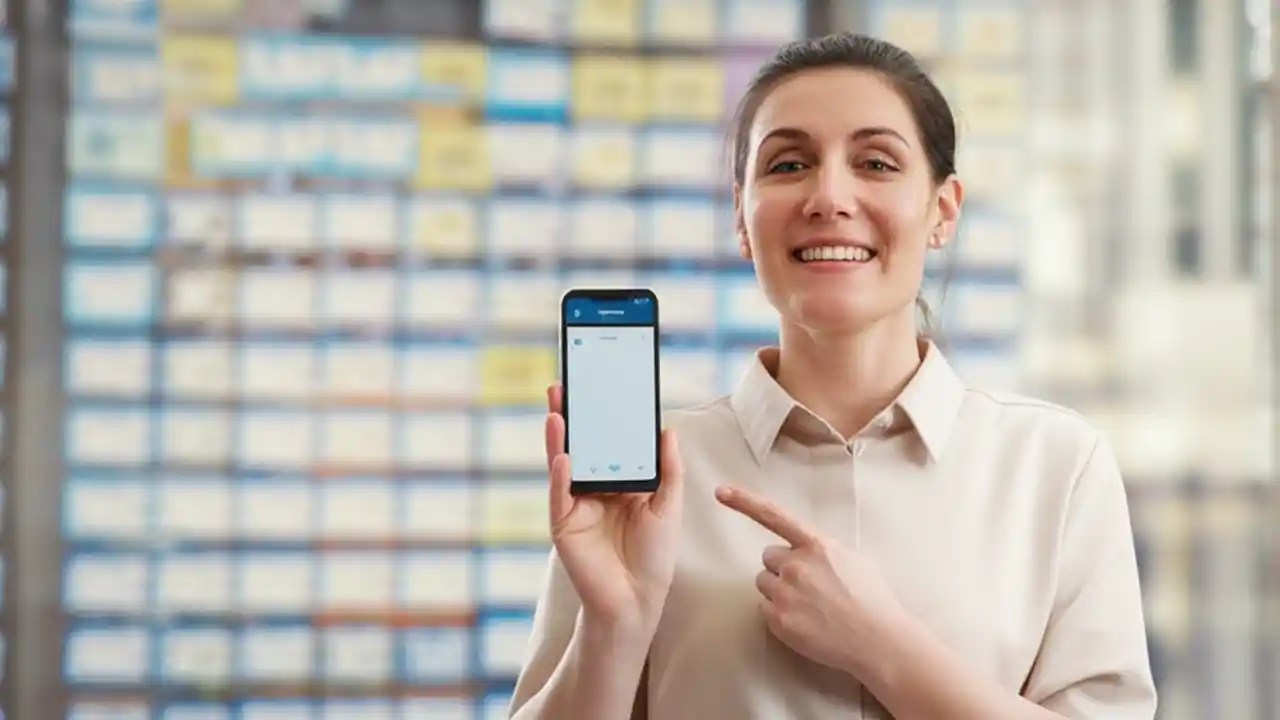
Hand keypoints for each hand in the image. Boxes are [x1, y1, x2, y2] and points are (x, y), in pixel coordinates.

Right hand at [545, 383, 684, 631]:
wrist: (637, 598)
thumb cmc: (654, 555)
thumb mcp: (668, 505)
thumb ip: (668, 469)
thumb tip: (668, 430)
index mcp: (617, 481)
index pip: (607, 442)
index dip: (603, 416)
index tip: (600, 386)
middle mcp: (592, 488)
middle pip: (580, 445)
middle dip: (572, 416)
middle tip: (565, 385)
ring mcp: (575, 504)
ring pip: (564, 463)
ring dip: (559, 437)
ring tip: (557, 409)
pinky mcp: (563, 523)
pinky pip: (559, 493)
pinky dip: (559, 474)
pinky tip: (563, 454)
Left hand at [715, 484, 909, 678]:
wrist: (879, 641)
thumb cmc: (872, 600)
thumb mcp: (852, 560)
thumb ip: (822, 549)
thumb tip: (805, 548)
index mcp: (817, 545)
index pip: (773, 516)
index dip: (744, 502)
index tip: (721, 492)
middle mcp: (796, 565)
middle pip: (768, 557)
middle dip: (782, 568)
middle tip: (808, 587)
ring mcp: (785, 593)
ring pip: (764, 582)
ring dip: (778, 590)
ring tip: (809, 606)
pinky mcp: (778, 619)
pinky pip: (763, 608)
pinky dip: (778, 614)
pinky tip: (804, 621)